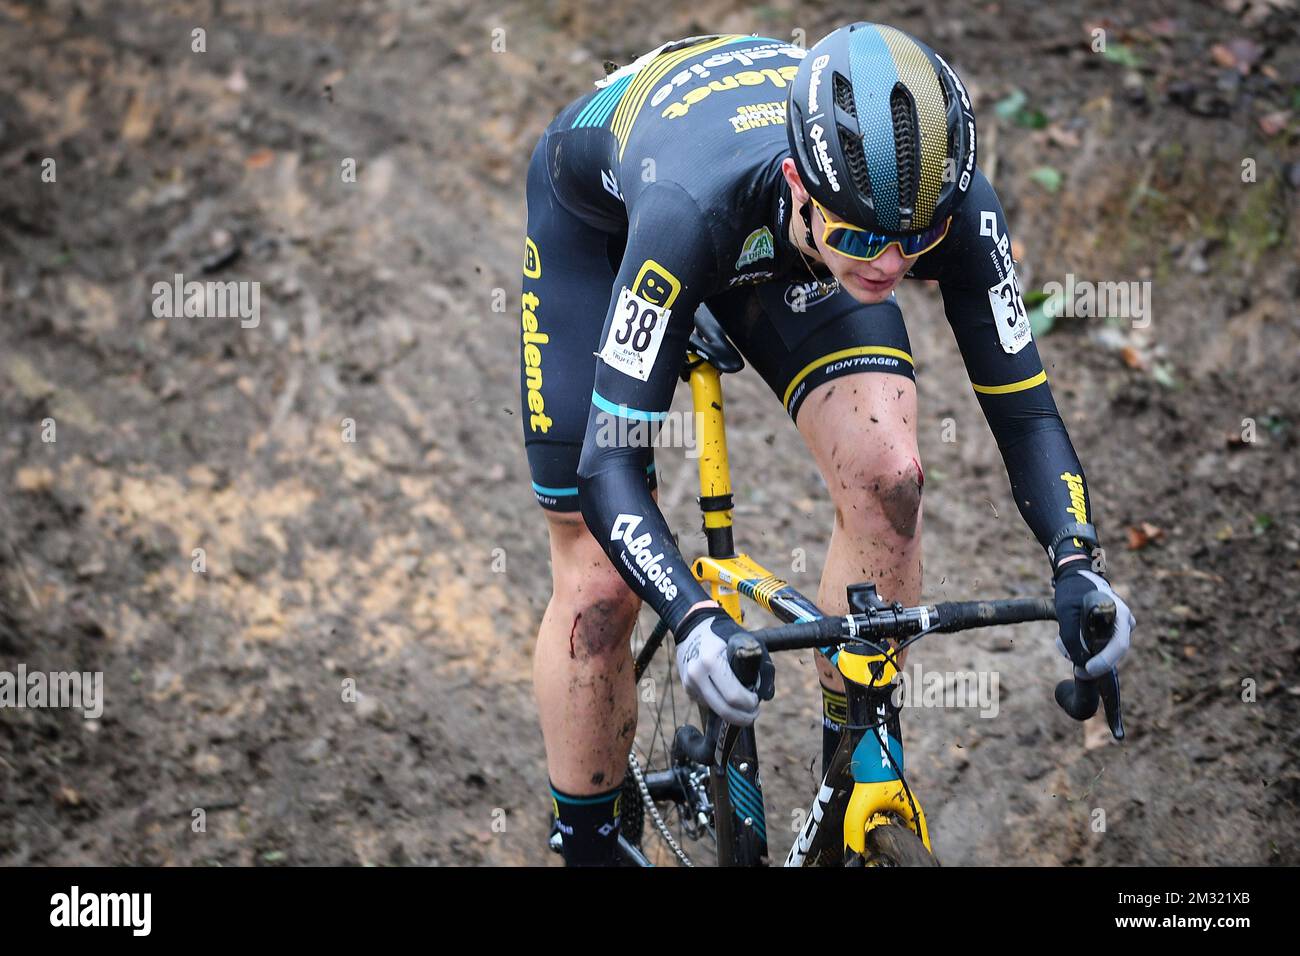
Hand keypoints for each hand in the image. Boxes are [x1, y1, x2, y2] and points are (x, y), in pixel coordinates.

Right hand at [674, 609, 772, 725]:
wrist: (694, 627)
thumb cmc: (724, 634)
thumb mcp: (747, 643)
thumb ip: (761, 668)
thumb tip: (765, 695)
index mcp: (711, 661)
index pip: (733, 696)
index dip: (749, 704)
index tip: (756, 701)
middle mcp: (696, 674)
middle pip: (723, 710)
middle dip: (742, 716)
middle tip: (753, 712)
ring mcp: (689, 683)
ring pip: (715, 710)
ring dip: (732, 713)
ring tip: (743, 706)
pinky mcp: (687, 689)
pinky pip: (708, 704)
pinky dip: (720, 705)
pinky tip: (727, 695)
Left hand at [1053, 566, 1134, 677]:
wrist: (1076, 575)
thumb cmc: (1073, 590)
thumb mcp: (1067, 612)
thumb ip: (1072, 637)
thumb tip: (1079, 661)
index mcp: (1120, 614)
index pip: (1118, 645)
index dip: (1104, 661)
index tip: (1086, 669)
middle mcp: (1126, 622)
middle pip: (1112, 652)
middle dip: (1089, 660)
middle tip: (1071, 665)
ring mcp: (1121, 627)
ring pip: (1104, 650)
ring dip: (1083, 652)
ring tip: (1061, 641)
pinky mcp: (1113, 631)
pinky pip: (1101, 646)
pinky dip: (1084, 647)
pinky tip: (1066, 640)